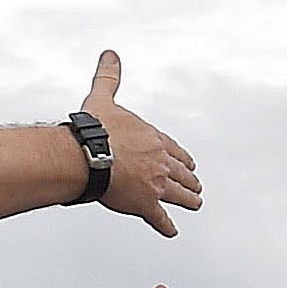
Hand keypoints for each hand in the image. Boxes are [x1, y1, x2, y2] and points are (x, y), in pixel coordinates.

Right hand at [81, 52, 201, 236]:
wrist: (89, 154)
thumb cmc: (95, 129)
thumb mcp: (104, 97)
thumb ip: (109, 77)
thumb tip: (110, 56)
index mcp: (152, 139)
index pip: (173, 149)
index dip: (182, 157)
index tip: (190, 162)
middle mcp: (159, 162)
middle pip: (181, 173)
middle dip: (190, 179)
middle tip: (197, 185)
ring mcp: (155, 184)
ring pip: (178, 194)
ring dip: (188, 200)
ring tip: (195, 204)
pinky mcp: (145, 204)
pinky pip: (159, 218)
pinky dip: (165, 225)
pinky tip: (171, 231)